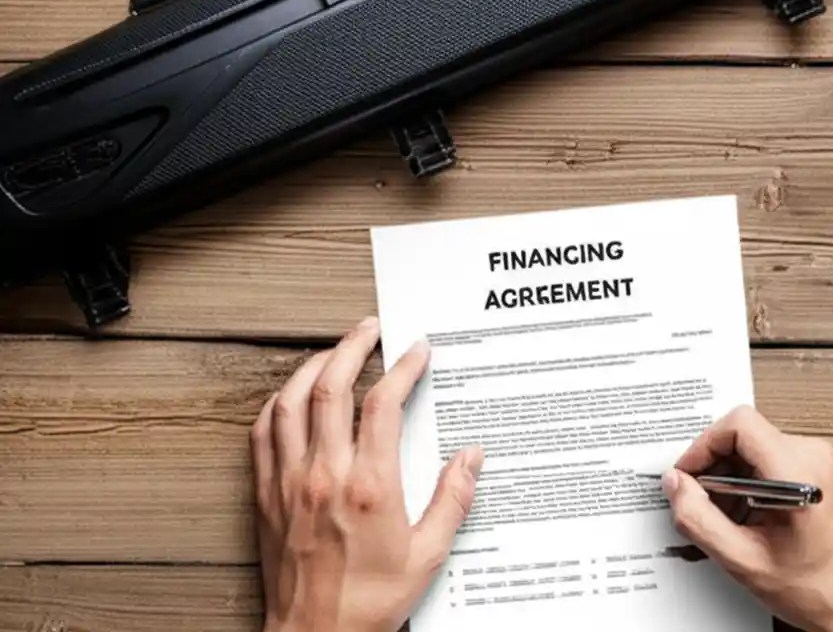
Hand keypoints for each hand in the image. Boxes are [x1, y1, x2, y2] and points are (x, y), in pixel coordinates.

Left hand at [251, 316, 484, 631]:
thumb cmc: (368, 602)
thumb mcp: (428, 555)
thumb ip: (452, 500)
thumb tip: (471, 459)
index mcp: (370, 485)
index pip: (384, 403)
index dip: (403, 367)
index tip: (416, 351)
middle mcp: (325, 474)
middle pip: (331, 386)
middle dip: (353, 346)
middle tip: (371, 328)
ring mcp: (289, 482)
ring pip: (290, 401)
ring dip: (312, 365)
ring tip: (332, 351)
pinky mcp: (265, 495)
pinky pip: (262, 432)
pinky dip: (277, 403)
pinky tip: (291, 396)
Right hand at [662, 407, 832, 631]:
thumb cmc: (818, 588)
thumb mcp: (744, 559)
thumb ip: (700, 519)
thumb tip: (676, 486)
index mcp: (800, 470)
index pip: (739, 424)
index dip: (704, 445)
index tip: (689, 474)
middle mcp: (815, 456)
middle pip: (745, 435)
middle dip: (716, 469)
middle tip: (704, 505)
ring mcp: (822, 461)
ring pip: (757, 448)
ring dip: (733, 479)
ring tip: (730, 519)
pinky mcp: (822, 471)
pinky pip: (773, 459)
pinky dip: (751, 483)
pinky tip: (749, 517)